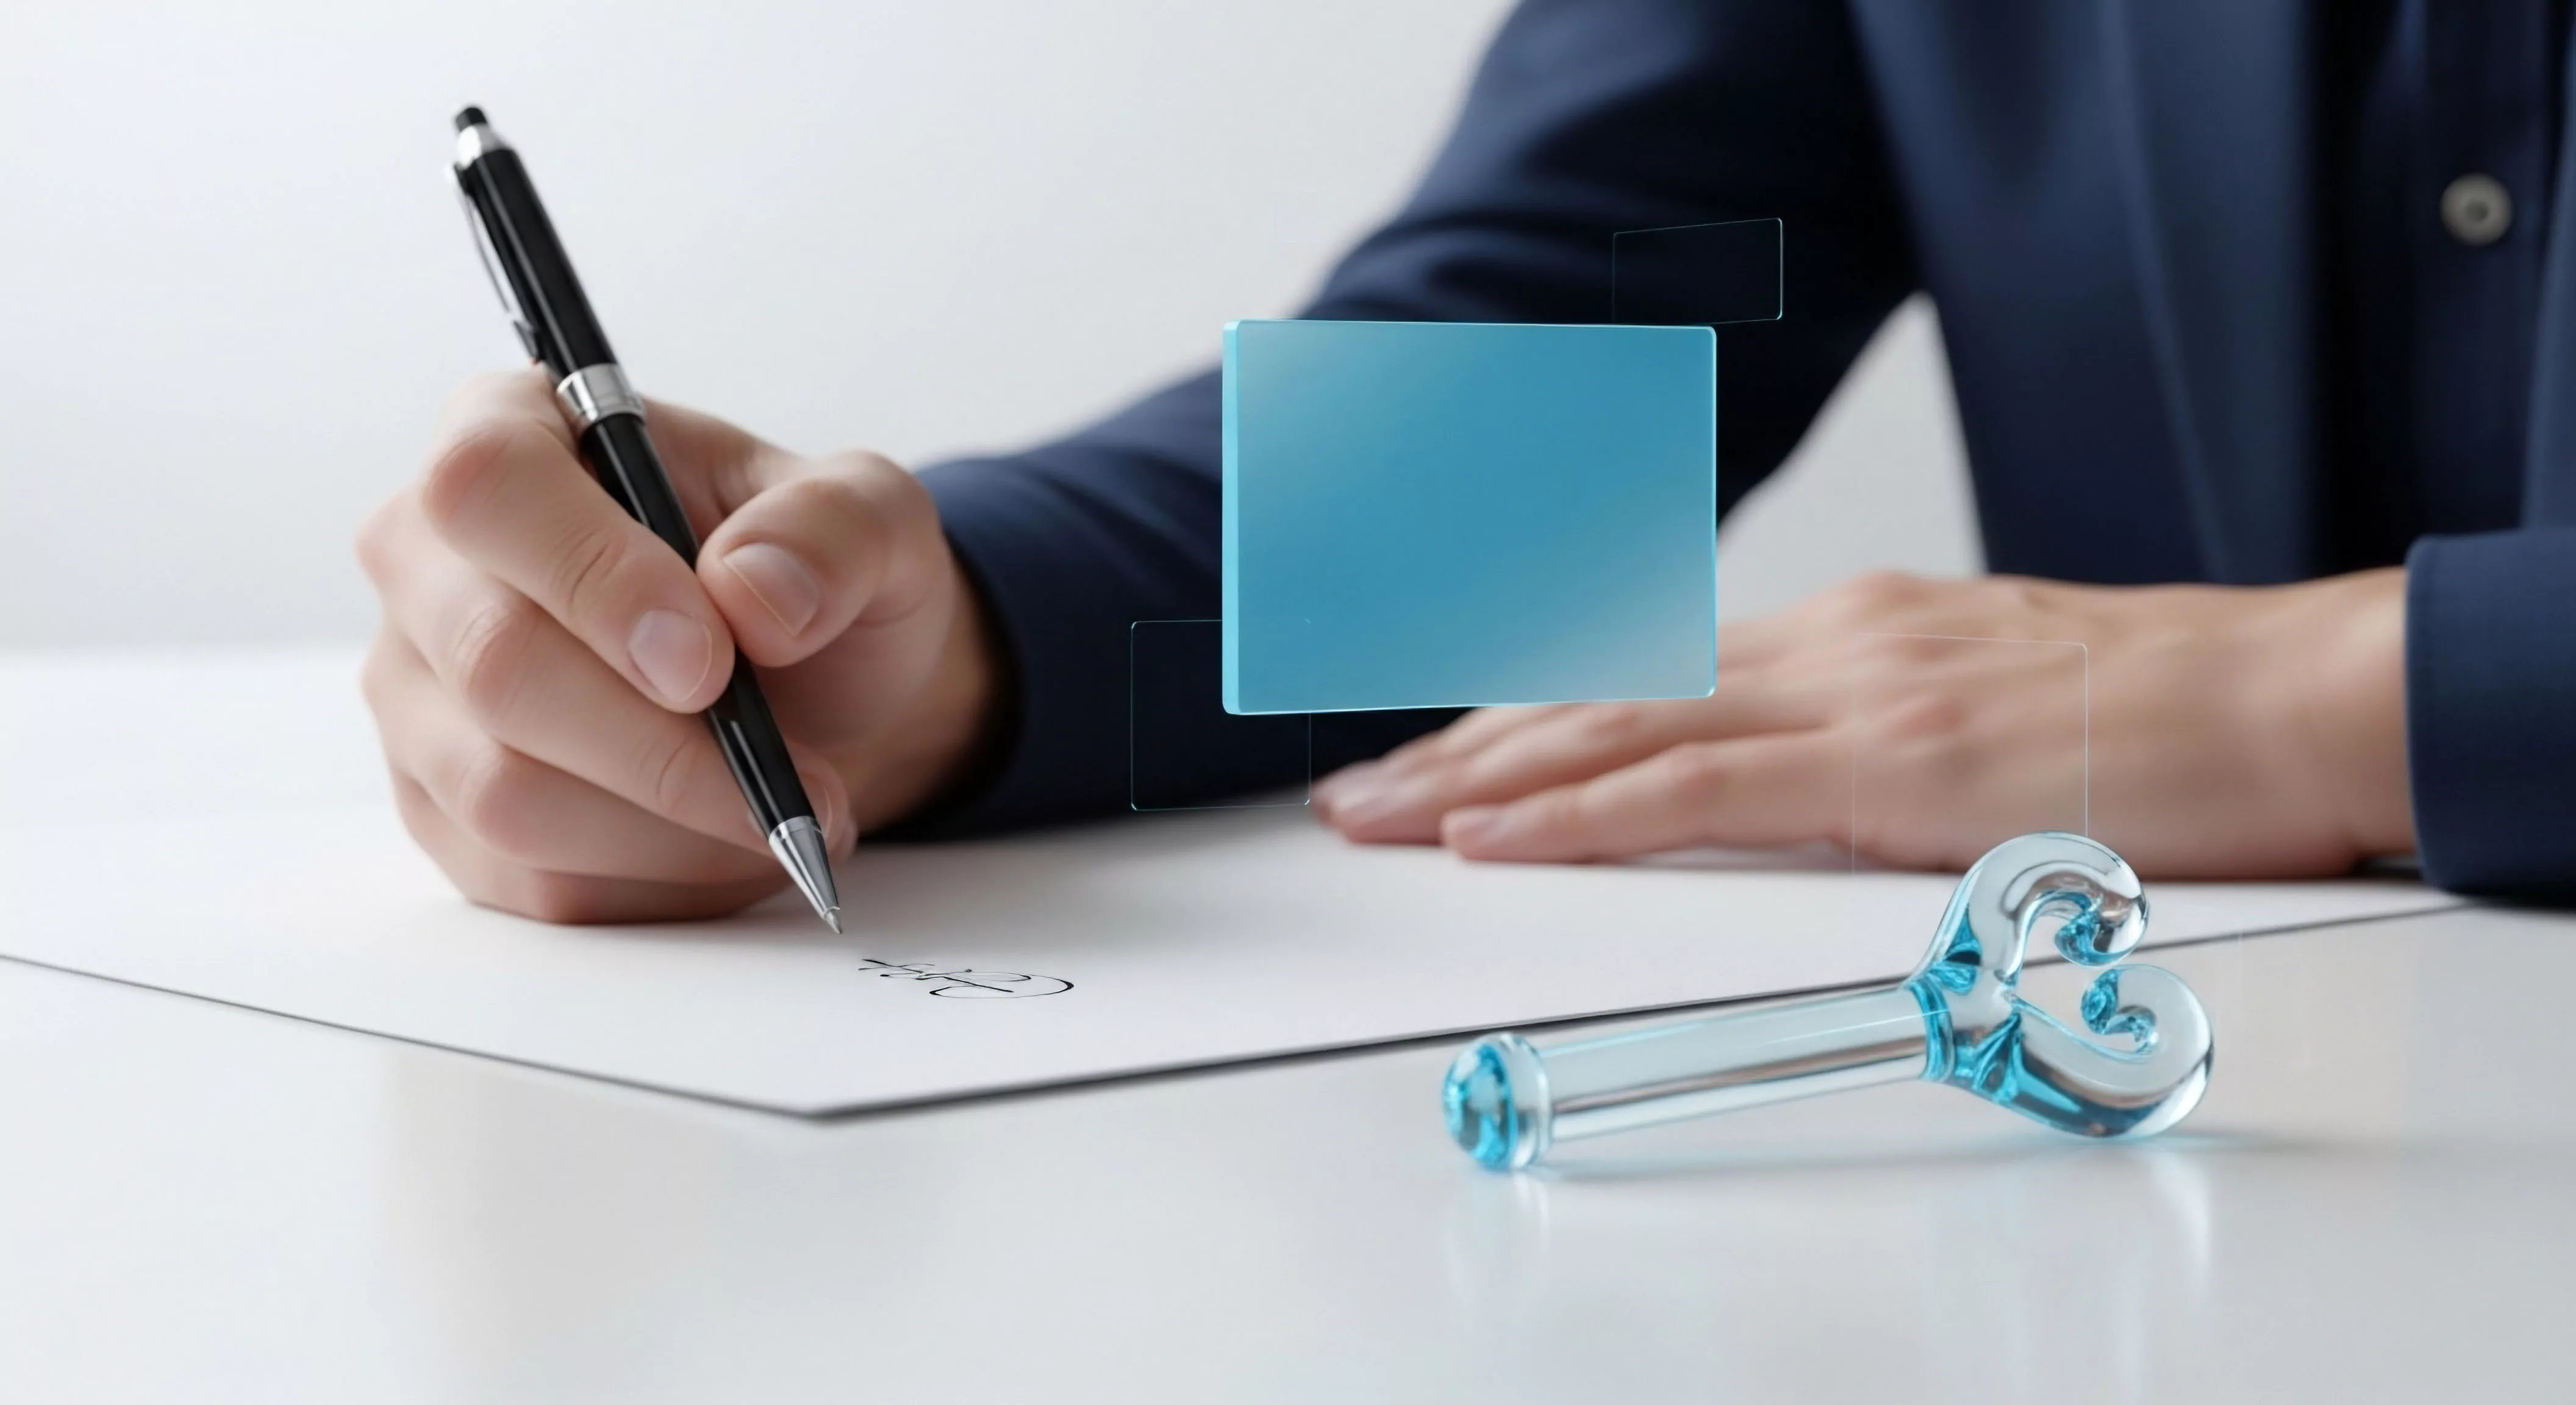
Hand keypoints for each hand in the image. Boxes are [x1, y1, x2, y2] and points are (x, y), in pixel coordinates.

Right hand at [357, 370, 996, 922]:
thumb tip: (755, 598)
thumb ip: (832, 530)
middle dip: (662, 745)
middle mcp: (429, 559)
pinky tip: (731, 849)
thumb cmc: (816, 578)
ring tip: (785, 816)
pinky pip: (528, 877)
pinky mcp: (444, 812)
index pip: (490, 489)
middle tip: (794, 778)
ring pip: (505, 792)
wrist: (822, 691)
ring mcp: (420, 694)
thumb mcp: (872, 518)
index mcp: (511, 430)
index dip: (595, 580)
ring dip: (673, 828)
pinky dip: (658, 882)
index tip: (711, 663)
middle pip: (493, 661)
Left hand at [1313, 570, 2411, 877]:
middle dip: (1460, 748)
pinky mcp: (1884, 762)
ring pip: (1613, 730)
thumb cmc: (2167, 718)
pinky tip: (1491, 838)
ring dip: (1477, 779)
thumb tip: (1807, 785)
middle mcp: (1823, 644)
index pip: (1641, 677)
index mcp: (1845, 636)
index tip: (1433, 757)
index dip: (1523, 720)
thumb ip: (1880, 736)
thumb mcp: (1985, 710)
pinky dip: (1577, 813)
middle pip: (1596, 694)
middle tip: (1354, 794)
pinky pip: (1691, 789)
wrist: (2295, 693)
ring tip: (1374, 817)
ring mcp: (1847, 694)